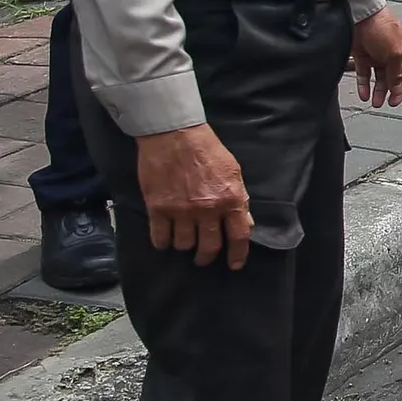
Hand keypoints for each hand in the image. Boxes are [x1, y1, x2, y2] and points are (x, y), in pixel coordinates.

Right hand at [136, 124, 251, 268]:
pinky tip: (165, 240)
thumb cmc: (207, 150)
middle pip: (209, 247)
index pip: (238, 236)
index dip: (238, 255)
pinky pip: (160, 238)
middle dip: (207, 256)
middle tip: (204, 257)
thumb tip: (244, 223)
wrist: (174, 135)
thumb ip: (239, 199)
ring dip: (185, 246)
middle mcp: (207, 210)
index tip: (234, 265)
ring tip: (184, 240)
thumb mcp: (233, 172)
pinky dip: (163, 242)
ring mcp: (181, 211)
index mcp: (230, 200)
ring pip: (184, 245)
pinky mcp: (157, 208)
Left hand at [352, 9, 401, 107]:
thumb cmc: (382, 27)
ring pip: (382, 79)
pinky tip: (364, 95)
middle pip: (400, 78)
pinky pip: (365, 75)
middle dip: (397, 92)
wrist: (359, 15)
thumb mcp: (394, 52)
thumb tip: (395, 88)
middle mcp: (396, 55)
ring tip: (375, 103)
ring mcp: (379, 56)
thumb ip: (396, 72)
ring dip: (380, 92)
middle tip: (392, 103)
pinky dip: (365, 86)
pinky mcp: (364, 57)